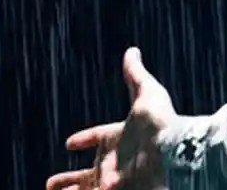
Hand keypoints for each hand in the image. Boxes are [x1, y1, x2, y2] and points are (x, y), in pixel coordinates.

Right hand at [46, 48, 177, 189]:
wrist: (175, 153)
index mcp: (121, 136)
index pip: (99, 137)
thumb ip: (136, 75)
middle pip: (89, 173)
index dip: (85, 139)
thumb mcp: (147, 93)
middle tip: (51, 183)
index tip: (69, 143)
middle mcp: (119, 160)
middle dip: (70, 179)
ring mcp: (119, 180)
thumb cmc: (160, 123)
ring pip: (88, 188)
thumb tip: (132, 51)